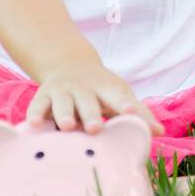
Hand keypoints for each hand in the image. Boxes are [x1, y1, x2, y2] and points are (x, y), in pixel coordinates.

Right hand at [25, 52, 164, 136]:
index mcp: (107, 88)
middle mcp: (84, 88)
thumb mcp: (120, 95)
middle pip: (88, 102)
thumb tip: (160, 132)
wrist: (69, 63)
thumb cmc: (101, 89)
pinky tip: (34, 125)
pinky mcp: (43, 95)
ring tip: (68, 127)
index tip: (130, 112)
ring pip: (63, 102)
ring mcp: (63, 91)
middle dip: (91, 114)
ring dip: (65, 114)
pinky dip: (36, 114)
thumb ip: (139, 113)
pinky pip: (38, 105)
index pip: (117, 97)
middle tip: (96, 128)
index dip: (124, 104)